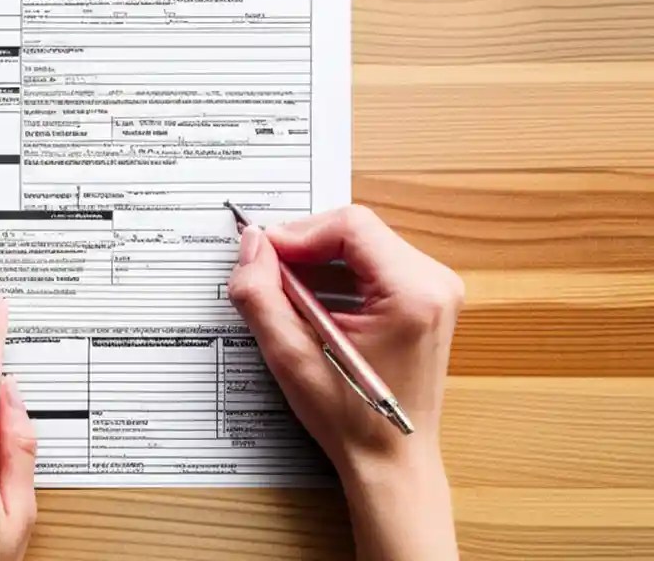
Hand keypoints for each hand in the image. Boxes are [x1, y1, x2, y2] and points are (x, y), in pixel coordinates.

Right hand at [228, 205, 461, 560]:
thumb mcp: (290, 356)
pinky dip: (337, 273)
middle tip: (268, 274)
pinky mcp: (426, 299)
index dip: (299, 233)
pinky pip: (374, 263)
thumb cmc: (351, 419)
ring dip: (319, 259)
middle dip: (306, 245)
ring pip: (362, 243)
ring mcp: (435, 290)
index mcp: (413, 292)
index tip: (264, 255)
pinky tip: (313, 301)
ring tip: (287, 292)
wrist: (390, 461)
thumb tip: (252, 244)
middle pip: (357, 230)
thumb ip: (261, 294)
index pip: (350, 225)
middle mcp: (434, 283)